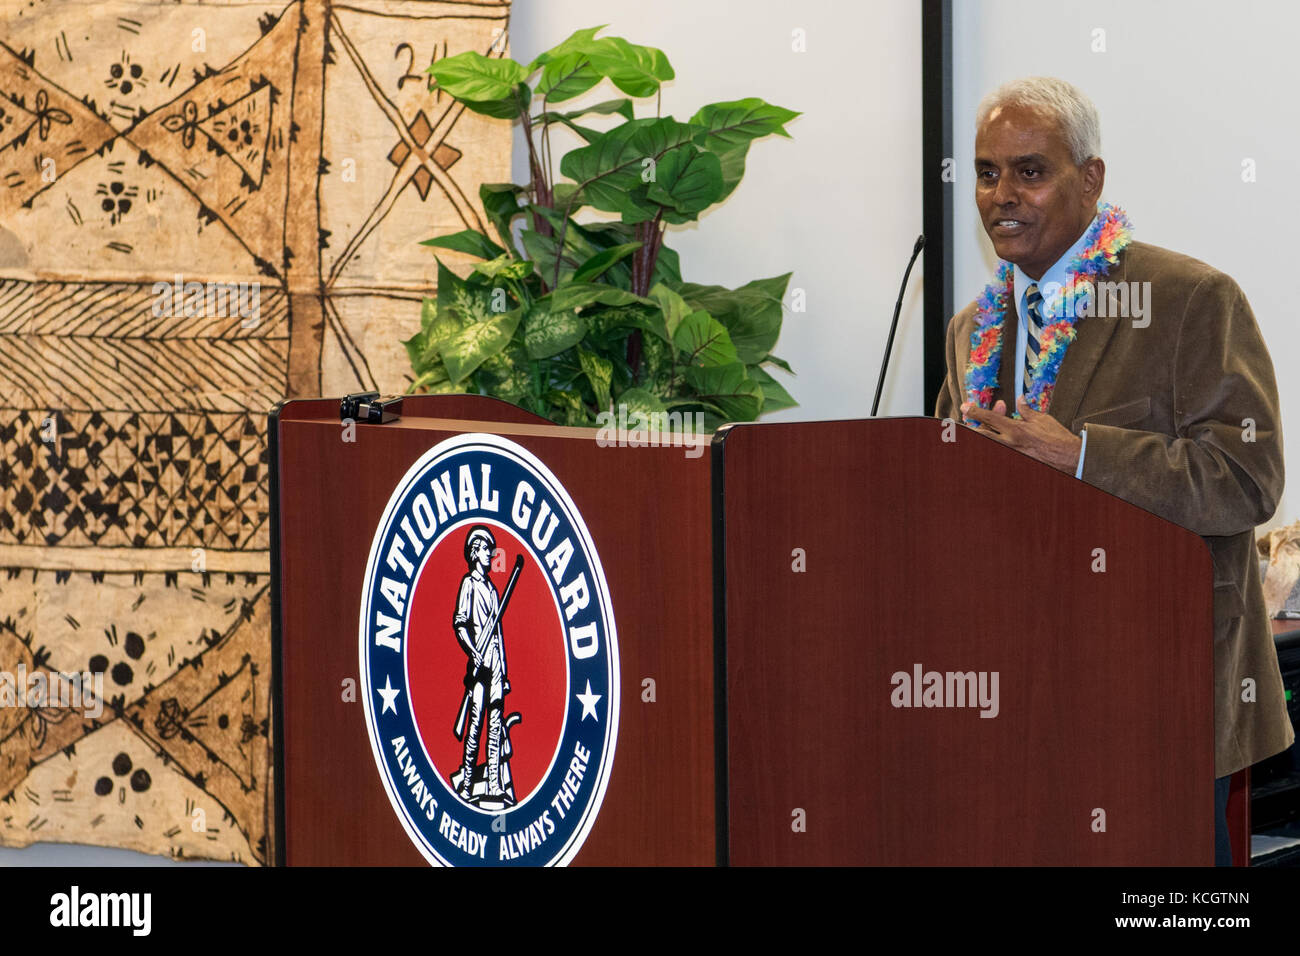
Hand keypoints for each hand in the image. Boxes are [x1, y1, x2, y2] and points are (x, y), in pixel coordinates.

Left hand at [960, 396, 1082, 474]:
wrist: (1071, 459)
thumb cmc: (1059, 439)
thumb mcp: (1042, 419)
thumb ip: (1026, 410)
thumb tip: (1019, 400)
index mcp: (1015, 430)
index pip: (989, 418)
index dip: (974, 412)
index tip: (965, 407)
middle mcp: (1009, 444)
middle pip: (981, 435)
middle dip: (972, 427)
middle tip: (968, 421)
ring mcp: (1010, 456)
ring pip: (988, 445)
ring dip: (985, 436)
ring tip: (986, 429)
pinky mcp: (1014, 464)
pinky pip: (999, 453)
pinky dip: (996, 446)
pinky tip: (1000, 441)